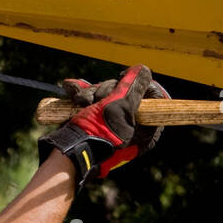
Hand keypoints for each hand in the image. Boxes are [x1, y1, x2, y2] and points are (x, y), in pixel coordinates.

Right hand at [39, 64, 169, 189]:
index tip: (127, 79)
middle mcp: (131, 128)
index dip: (141, 85)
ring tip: (83, 102)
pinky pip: (93, 98)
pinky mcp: (95, 119)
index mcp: (145, 131)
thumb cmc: (98, 133)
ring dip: (93, 92)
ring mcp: (112, 123)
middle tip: (100, 98)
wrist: (68, 151)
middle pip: (128, 93)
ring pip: (109, 93)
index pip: (154, 100)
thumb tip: (144, 70)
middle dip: (110, 90)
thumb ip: (135, 87)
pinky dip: (83, 95)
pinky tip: (75, 95)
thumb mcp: (120, 108)